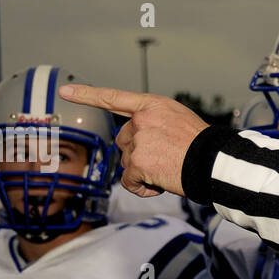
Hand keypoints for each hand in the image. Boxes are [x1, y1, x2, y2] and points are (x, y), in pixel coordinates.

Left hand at [58, 84, 206, 197]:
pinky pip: (130, 181)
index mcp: (152, 105)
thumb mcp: (178, 120)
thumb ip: (155, 122)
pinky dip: (144, 187)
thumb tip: (138, 140)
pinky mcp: (137, 162)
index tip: (64, 91)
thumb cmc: (202, 146)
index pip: (114, 98)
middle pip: (123, 142)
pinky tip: (162, 182)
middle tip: (165, 159)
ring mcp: (138, 140)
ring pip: (127, 163)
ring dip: (144, 172)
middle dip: (138, 154)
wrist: (214, 162)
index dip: (87, 95)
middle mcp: (142, 119)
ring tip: (169, 169)